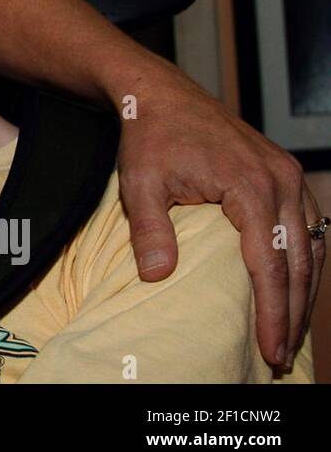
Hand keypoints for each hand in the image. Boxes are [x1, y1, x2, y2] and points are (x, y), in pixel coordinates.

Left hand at [114, 60, 323, 369]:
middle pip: (300, 261)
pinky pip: (309, 225)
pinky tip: (295, 286)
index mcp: (250, 186)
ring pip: (312, 246)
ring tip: (289, 332)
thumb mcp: (139, 184)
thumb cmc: (151, 138)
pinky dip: (306, 259)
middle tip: (280, 355)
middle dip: (292, 313)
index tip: (269, 348)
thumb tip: (159, 276)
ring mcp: (287, 175)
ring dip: (304, 290)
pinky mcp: (284, 173)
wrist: (161, 95)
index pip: (270, 263)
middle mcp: (280, 181)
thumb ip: (150, 230)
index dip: (272, 311)